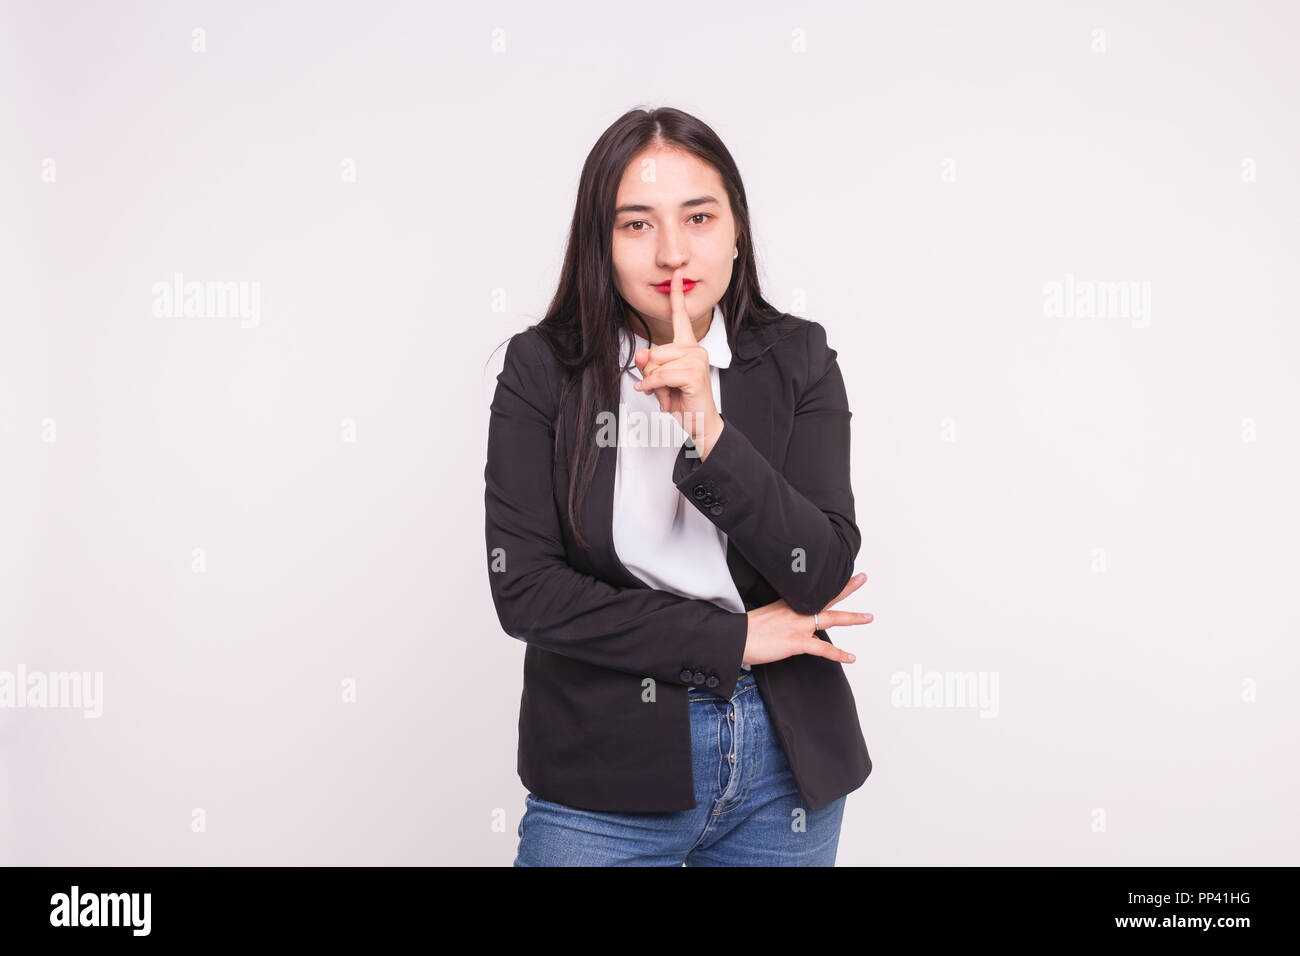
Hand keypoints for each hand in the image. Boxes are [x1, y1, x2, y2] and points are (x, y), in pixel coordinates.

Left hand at [633, 267, 721, 444]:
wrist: (700, 423)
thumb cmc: (683, 401)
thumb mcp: (660, 382)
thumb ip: (649, 366)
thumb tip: (641, 354)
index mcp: (688, 346)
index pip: (680, 317)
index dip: (677, 296)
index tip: (676, 275)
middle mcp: (694, 349)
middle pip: (654, 352)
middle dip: (651, 374)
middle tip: (663, 389)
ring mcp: (696, 360)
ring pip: (656, 364)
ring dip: (655, 384)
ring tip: (668, 395)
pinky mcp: (694, 374)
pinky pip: (661, 375)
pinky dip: (655, 387)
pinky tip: (662, 398)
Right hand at [742, 572, 871, 666]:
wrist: (736, 638)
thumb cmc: (746, 630)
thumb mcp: (767, 615)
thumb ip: (783, 617)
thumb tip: (796, 627)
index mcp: (789, 603)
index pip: (813, 591)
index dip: (828, 583)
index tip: (840, 573)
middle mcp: (796, 611)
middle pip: (827, 597)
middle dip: (847, 586)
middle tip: (862, 577)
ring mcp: (798, 626)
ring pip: (832, 618)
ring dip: (853, 618)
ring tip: (868, 617)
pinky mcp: (797, 642)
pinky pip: (824, 649)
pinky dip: (839, 654)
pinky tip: (851, 657)